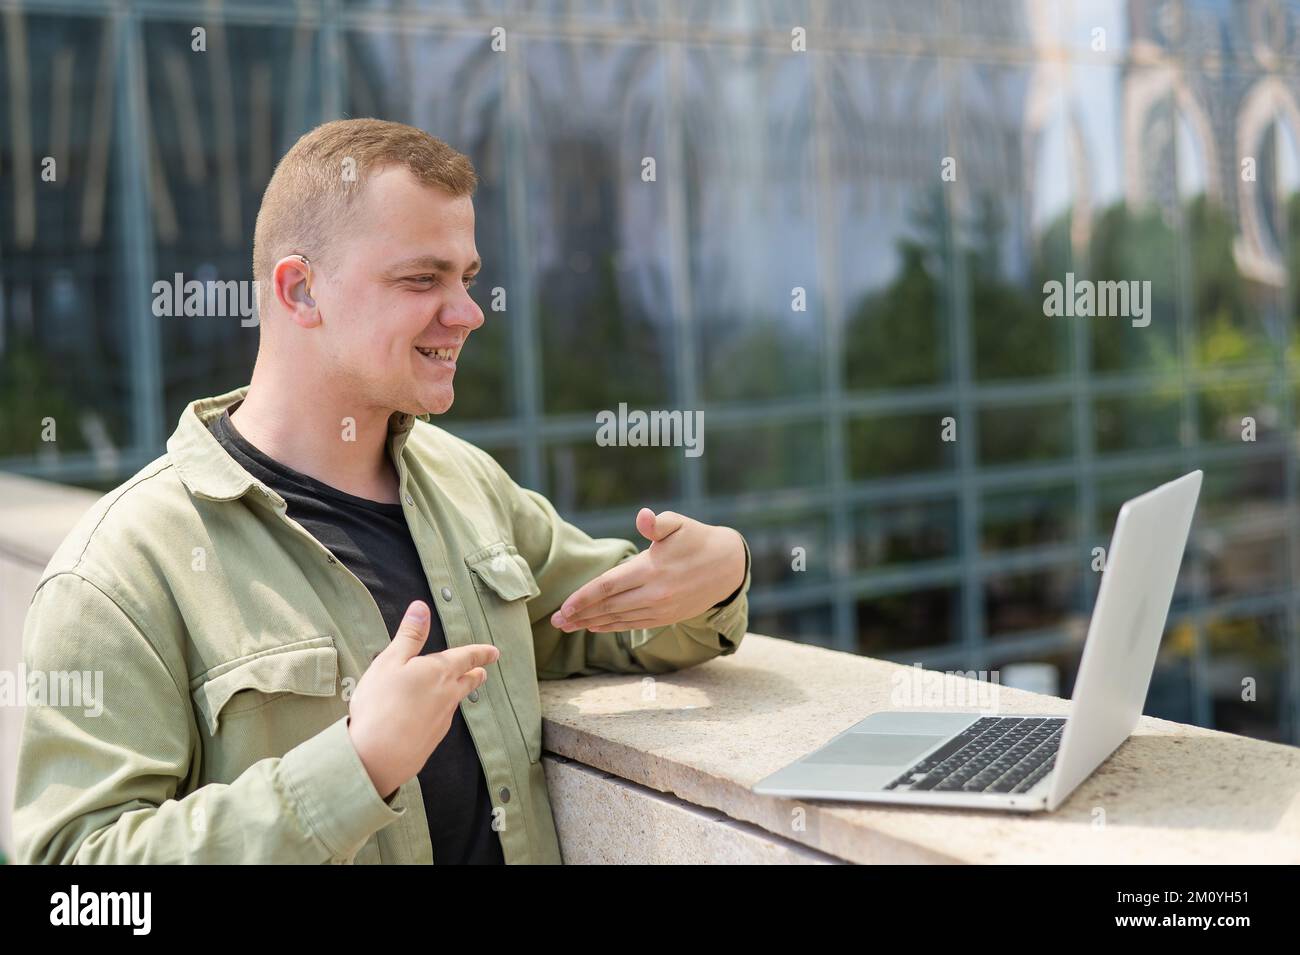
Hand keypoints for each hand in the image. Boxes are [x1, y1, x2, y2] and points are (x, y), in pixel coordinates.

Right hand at [348, 600, 498, 799]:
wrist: (378, 755)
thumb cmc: (381, 703)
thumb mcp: (390, 661)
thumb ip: (409, 635)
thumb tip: (422, 606)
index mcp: (440, 671)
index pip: (467, 657)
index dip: (482, 653)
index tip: (494, 652)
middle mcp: (448, 695)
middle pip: (469, 682)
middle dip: (476, 674)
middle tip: (483, 671)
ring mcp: (442, 720)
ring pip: (455, 701)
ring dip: (459, 693)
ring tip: (458, 689)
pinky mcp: (432, 740)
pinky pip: (441, 720)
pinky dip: (439, 712)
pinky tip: (429, 715)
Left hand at [550, 508, 745, 633]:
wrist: (728, 566)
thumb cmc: (697, 538)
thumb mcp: (679, 523)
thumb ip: (657, 522)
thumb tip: (643, 516)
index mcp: (651, 569)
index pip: (608, 586)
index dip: (583, 597)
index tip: (563, 606)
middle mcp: (654, 593)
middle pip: (608, 607)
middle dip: (579, 615)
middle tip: (555, 622)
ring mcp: (661, 609)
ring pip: (619, 619)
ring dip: (591, 623)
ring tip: (569, 627)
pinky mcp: (667, 617)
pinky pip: (633, 624)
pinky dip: (612, 626)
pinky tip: (596, 626)